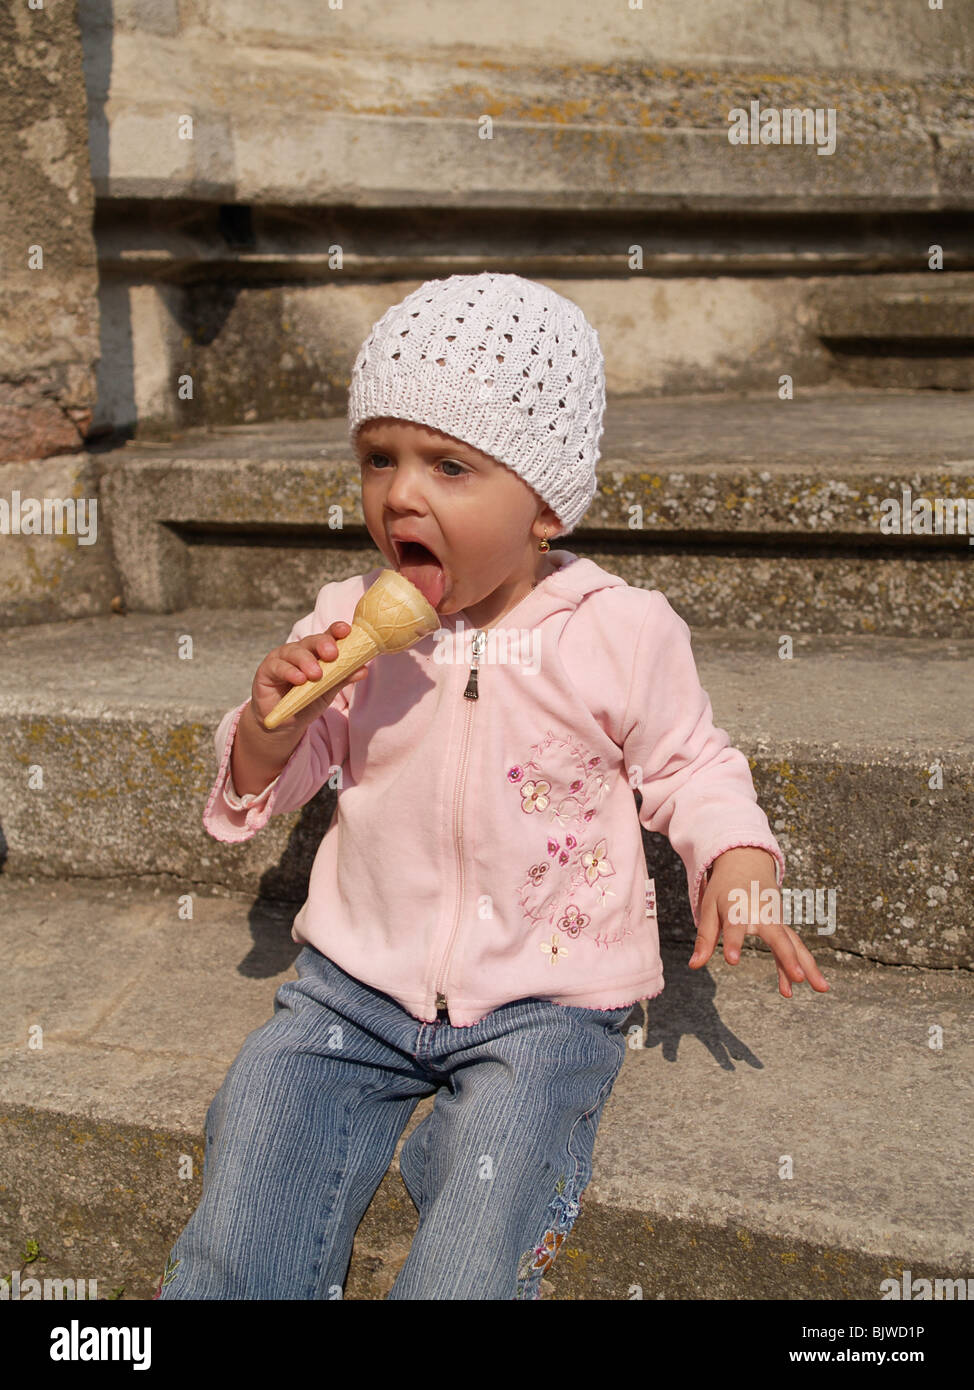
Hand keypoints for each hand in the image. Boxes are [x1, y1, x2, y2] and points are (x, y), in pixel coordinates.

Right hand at [251, 621, 369, 734]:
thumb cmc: (307, 702)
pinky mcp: (266, 670)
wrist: (286, 724)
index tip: (346, 630)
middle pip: (311, 641)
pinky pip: (278, 667)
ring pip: (294, 652)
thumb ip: (343, 678)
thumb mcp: (328, 690)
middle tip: (332, 654)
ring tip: (316, 674)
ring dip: (306, 661)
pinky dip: (290, 672)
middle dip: (323, 644)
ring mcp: (282, 659)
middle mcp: (299, 652)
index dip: (336, 630)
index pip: (327, 636)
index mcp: (316, 653)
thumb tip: (363, 669)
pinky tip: (299, 679)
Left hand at [688, 847, 829, 997]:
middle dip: (788, 958)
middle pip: (778, 937)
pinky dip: (797, 965)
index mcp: (737, 907)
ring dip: (808, 965)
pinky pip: (791, 946)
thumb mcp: (709, 909)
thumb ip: (704, 938)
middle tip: (798, 978)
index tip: (731, 960)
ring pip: (795, 943)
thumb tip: (694, 966)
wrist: (746, 862)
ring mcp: (776, 920)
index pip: (734, 927)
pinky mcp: (781, 926)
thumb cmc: (724, 889)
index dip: (732, 943)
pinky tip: (793, 987)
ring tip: (822, 988)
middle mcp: (762, 914)